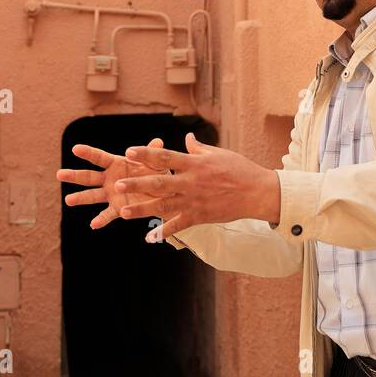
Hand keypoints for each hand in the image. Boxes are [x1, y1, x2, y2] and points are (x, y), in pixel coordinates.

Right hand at [56, 137, 169, 230]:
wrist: (163, 192)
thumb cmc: (156, 172)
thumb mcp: (155, 162)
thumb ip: (152, 153)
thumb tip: (158, 142)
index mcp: (116, 164)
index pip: (99, 157)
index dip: (88, 153)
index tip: (75, 148)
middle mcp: (109, 179)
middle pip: (89, 176)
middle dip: (74, 175)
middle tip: (59, 174)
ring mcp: (111, 194)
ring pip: (92, 196)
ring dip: (81, 198)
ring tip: (68, 200)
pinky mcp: (118, 208)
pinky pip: (107, 214)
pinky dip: (101, 219)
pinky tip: (93, 224)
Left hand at [115, 131, 280, 240]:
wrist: (257, 192)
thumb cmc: (239, 169)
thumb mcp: (218, 154)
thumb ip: (198, 149)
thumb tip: (186, 138)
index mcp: (195, 164)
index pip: (166, 157)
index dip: (146, 154)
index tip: (128, 151)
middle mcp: (191, 182)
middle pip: (160, 183)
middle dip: (137, 184)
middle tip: (118, 185)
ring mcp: (194, 201)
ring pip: (164, 206)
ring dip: (143, 209)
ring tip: (123, 212)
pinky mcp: (200, 216)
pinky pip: (179, 225)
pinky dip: (164, 232)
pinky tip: (149, 238)